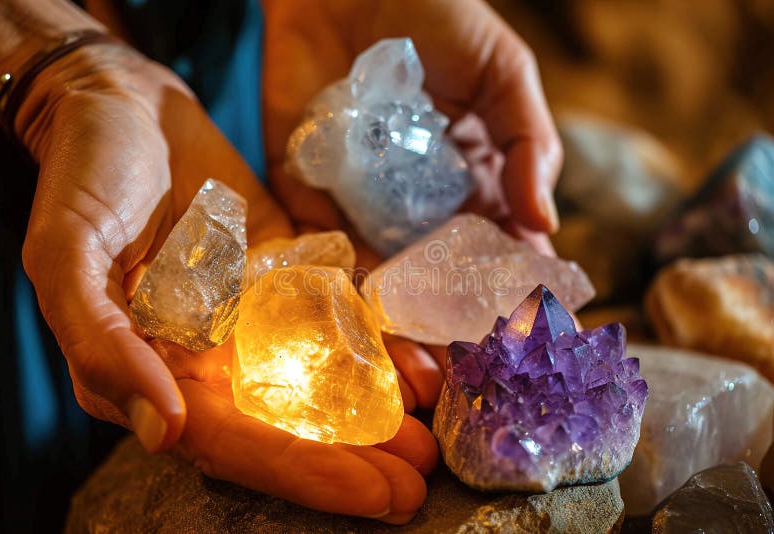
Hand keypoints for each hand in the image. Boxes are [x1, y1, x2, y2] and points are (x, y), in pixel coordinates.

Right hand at [19, 41, 435, 522]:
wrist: (124, 105)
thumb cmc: (82, 172)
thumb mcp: (66, 252)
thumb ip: (102, 343)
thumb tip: (165, 433)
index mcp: (154, 370)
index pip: (231, 442)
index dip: (301, 472)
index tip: (374, 493)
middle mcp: (208, 359)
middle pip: (285, 426)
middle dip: (352, 460)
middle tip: (419, 485)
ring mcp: (253, 319)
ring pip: (317, 381)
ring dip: (374, 413)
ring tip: (429, 437)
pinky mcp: (286, 276)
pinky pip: (334, 317)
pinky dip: (376, 343)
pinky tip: (418, 364)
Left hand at [263, 0, 561, 406]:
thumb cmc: (436, 13)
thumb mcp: (502, 72)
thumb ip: (529, 143)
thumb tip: (546, 225)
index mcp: (467, 178)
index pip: (494, 245)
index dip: (508, 288)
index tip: (524, 334)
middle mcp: (415, 201)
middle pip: (437, 274)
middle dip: (452, 320)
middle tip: (467, 371)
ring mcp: (361, 202)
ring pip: (383, 274)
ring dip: (399, 321)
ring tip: (419, 368)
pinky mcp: (307, 194)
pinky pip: (323, 248)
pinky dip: (338, 286)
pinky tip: (359, 324)